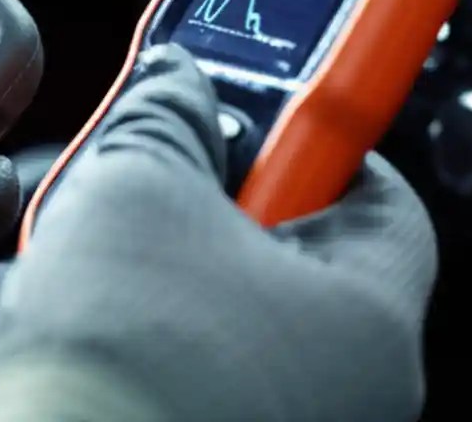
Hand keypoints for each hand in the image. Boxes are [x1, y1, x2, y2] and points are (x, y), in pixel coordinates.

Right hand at [0, 44, 437, 421]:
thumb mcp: (137, 186)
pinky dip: (146, 332)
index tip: (267, 114)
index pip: (386, 200)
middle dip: (220, 207)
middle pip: (300, 257)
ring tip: (102, 255)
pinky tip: (85, 317)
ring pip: (233, 314)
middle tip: (164, 180)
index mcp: (369, 320)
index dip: (321, 142)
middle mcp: (351, 392)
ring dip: (169, 270)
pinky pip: (194, 366)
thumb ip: (167, 114)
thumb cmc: (118, 357)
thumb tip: (175, 80)